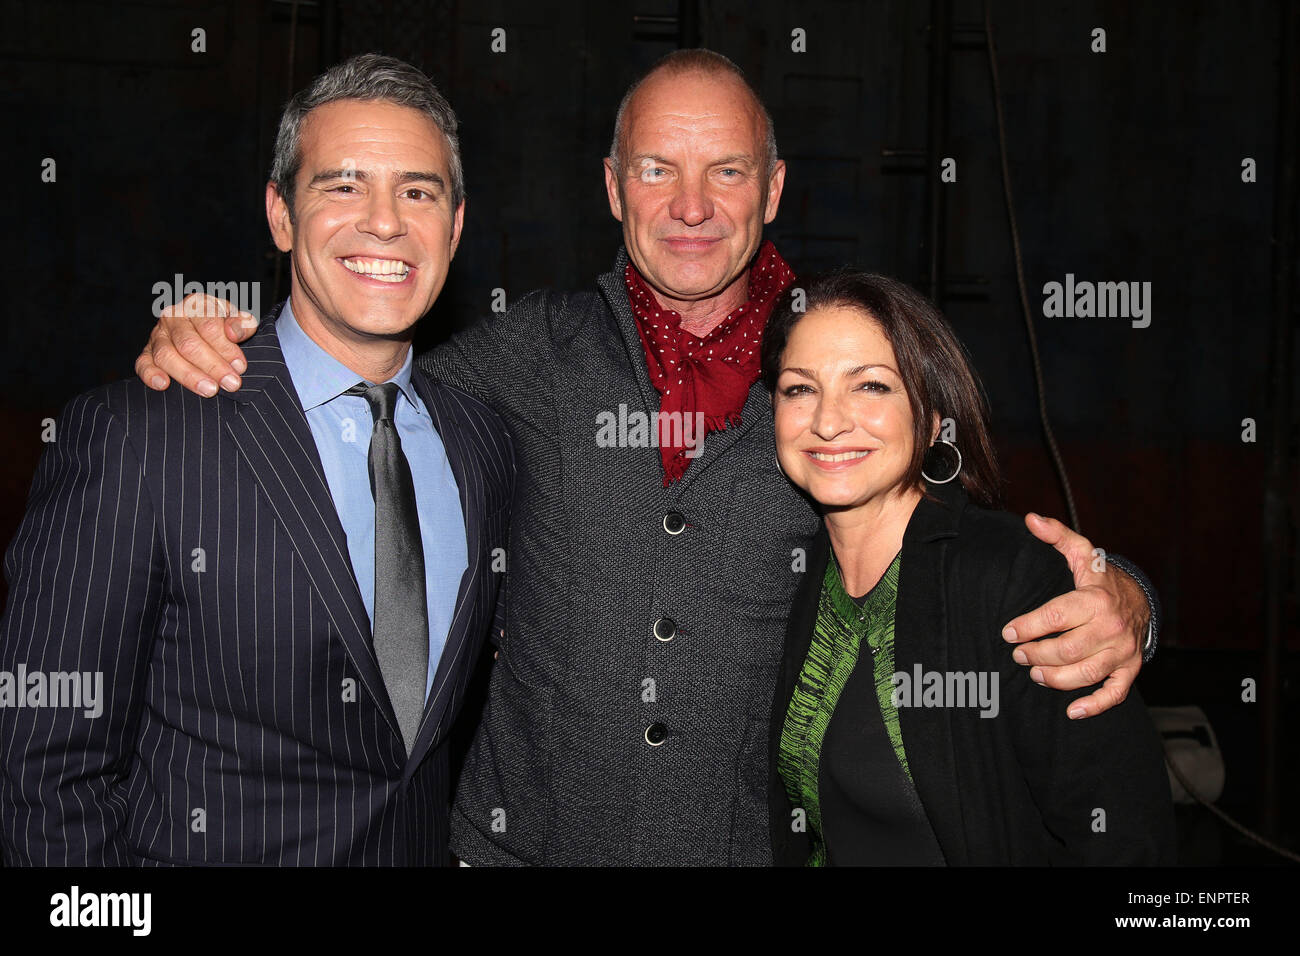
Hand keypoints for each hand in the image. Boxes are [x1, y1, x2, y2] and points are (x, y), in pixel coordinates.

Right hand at [135, 293, 257, 395]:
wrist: (207, 327)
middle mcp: (174, 317)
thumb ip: (242, 324)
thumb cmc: (225, 325)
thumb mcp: (239, 320)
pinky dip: (150, 374)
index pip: (209, 326)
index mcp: (197, 305)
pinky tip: (163, 384)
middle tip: (231, 383)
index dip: (225, 348)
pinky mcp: (147, 352)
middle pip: (189, 343)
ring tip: (209, 390)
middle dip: (212, 366)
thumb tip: (234, 332)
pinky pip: (143, 363)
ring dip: (189, 376)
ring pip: (166, 355)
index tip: (239, 366)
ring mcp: (158, 335)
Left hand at [1003, 513, 1147, 718]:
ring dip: (1054, 679)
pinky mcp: (1129, 670)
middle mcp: (1111, 628)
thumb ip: (1057, 536)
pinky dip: (1093, 705)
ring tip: (1034, 673)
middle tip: (1018, 655)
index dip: (1027, 627)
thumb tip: (1030, 519)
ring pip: (1084, 674)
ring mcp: (1122, 652)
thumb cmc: (1101, 579)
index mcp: (1095, 600)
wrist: (1141, 600)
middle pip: (1065, 650)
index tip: (1008, 632)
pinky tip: (1070, 711)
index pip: (1054, 617)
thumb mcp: (1082, 554)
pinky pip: (1114, 694)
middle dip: (1035, 654)